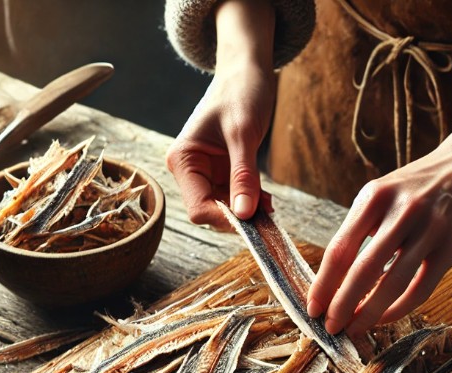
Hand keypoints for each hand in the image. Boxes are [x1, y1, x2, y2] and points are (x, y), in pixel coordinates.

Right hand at [165, 0, 276, 229]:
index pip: (198, 206)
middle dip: (238, 216)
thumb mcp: (243, 135)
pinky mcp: (222, 173)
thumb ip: (243, 175)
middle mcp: (190, 170)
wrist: (247, 73)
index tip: (253, 221)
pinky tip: (266, 198)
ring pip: (225, 208)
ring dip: (247, 211)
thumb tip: (244, 214)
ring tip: (269, 204)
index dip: (224, 218)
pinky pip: (235, 197)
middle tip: (267, 217)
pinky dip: (251, 202)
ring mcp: (206, 173)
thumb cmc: (241, 93)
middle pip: (210, 211)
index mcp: (183, 159)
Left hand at [307, 87, 451, 335]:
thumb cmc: (419, 186)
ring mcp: (430, 228)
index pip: (340, 248)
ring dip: (370, 313)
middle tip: (331, 327)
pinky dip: (400, 308)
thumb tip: (334, 278)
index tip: (313, 308)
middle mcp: (402, 210)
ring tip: (356, 329)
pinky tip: (386, 317)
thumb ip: (362, 227)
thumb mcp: (384, 192)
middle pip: (364, 269)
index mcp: (375, 196)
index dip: (324, 284)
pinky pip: (422, 287)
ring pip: (393, 283)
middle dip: (343, 304)